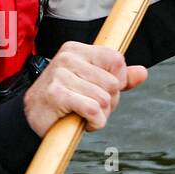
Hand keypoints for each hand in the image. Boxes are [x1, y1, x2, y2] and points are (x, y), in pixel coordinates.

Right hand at [23, 42, 147, 134]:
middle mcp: (68, 57)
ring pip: (104, 99)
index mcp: (77, 50)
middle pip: (113, 83)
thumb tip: (143, 72)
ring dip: (100, 116)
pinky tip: (80, 122)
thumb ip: (118, 78)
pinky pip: (93, 110)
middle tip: (88, 107)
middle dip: (108, 103)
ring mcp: (60, 75)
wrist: (31, 120)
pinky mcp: (56, 94)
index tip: (100, 92)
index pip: (116, 60)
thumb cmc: (64, 102)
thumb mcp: (93, 86)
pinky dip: (93, 123)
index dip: (117, 82)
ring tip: (82, 115)